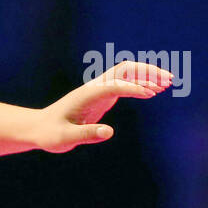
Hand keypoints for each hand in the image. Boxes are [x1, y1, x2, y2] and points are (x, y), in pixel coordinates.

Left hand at [36, 62, 171, 153]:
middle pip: (124, 69)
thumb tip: (109, 132)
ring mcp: (99, 90)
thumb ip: (86, 134)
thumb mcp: (64, 138)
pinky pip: (125, 85)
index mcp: (86, 95)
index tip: (151, 94)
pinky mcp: (102, 97)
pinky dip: (141, 85)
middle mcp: (94, 88)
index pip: (114, 85)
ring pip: (127, 74)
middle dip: (146, 72)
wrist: (39, 128)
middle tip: (168, 80)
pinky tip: (154, 91)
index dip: (133, 87)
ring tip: (168, 84)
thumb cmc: (50, 134)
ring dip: (147, 76)